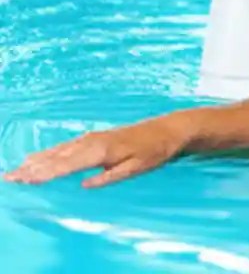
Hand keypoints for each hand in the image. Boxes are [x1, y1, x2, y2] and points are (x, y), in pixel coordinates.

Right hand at [3, 114, 192, 187]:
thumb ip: (111, 176)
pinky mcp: (94, 137)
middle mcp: (93, 141)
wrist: (168, 129)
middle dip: (33, 167)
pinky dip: (49, 153)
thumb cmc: (155, 151)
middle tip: (10, 177)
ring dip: (36, 160)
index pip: (68, 164)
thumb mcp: (138, 167)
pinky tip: (38, 158)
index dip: (47, 172)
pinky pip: (66, 146)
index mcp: (103, 150)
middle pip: (57, 157)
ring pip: (59, 150)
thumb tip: (85, 185)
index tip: (27, 179)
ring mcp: (92, 137)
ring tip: (16, 170)